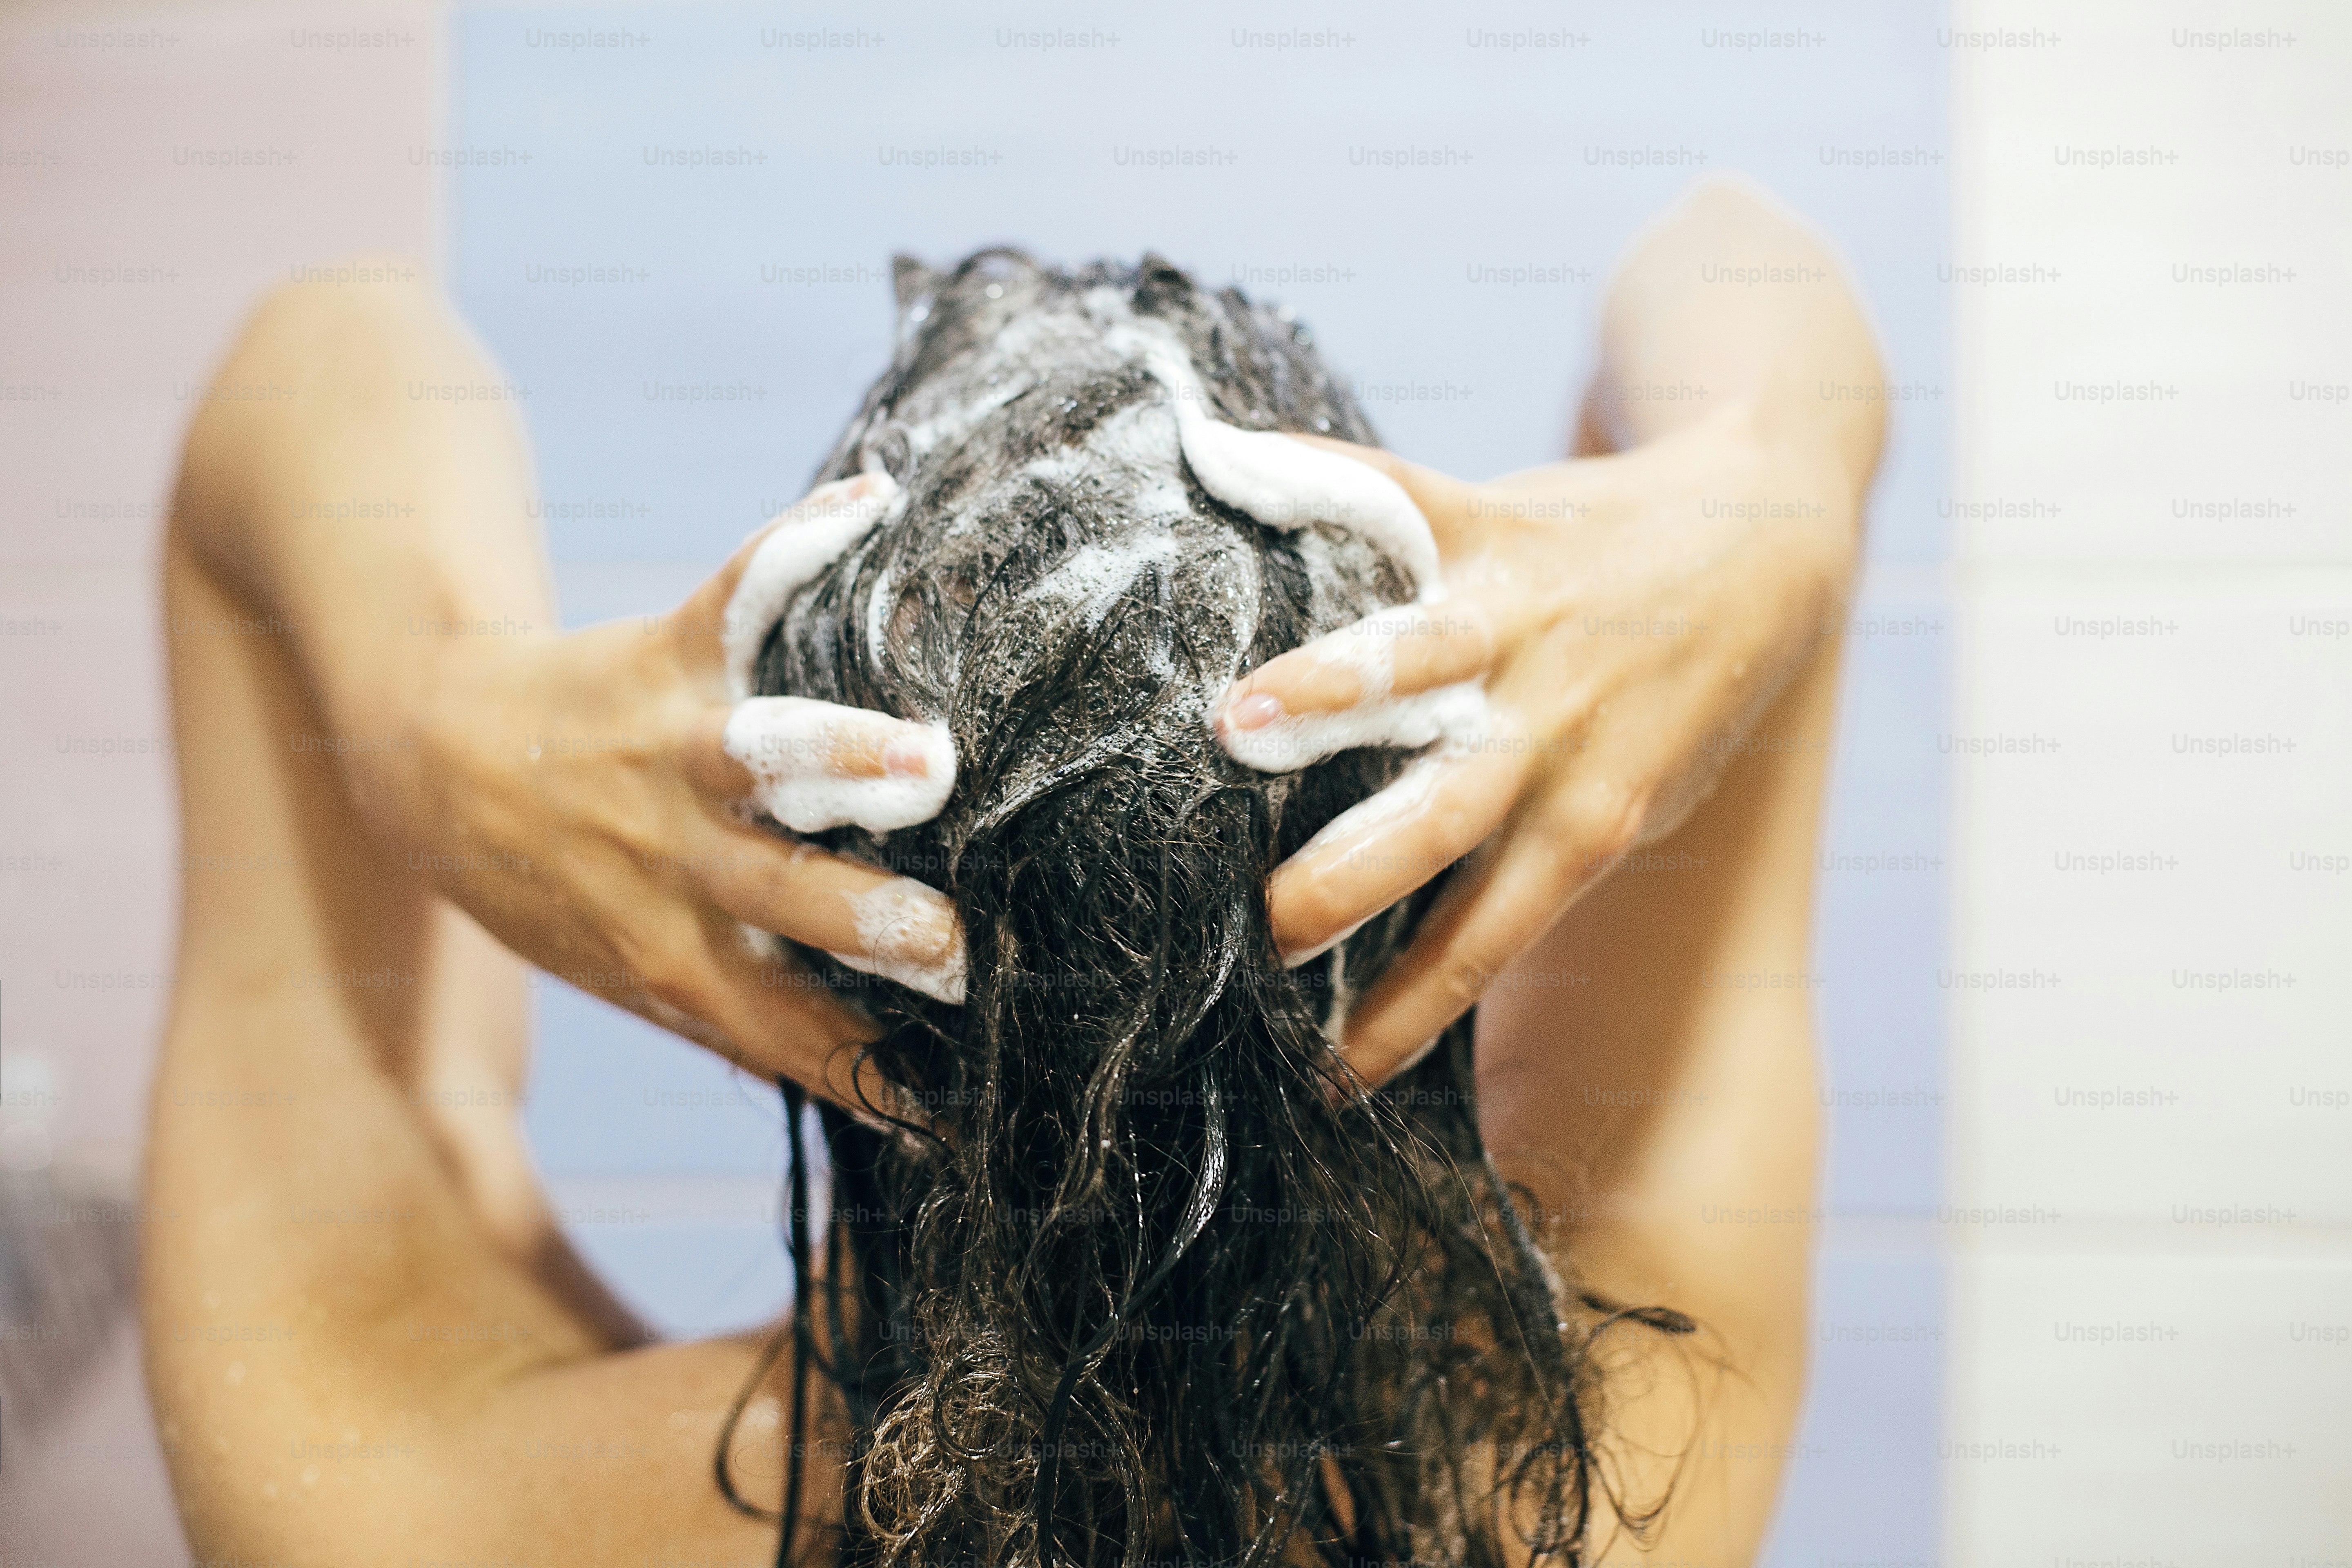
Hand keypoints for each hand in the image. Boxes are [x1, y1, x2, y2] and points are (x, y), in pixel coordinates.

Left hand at [383, 476, 962, 1107]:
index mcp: (673, 955)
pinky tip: (869, 503)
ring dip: (844, 756)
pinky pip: (734, 593)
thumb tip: (884, 1091)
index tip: (958, 1092)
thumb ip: (744, 1019)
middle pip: (782, 902)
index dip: (868, 1067)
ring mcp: (666, 752)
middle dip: (870, 924)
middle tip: (951, 945)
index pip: (787, 1029)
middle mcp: (672, 861)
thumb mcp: (633, 974)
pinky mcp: (658, 654)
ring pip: (761, 756)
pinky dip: (801, 542)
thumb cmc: (558, 886)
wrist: (427, 762)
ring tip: (926, 762)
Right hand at [1212, 412, 1861, 1083]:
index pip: (1483, 939)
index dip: (1404, 1012)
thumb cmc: (1686, 700)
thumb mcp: (1640, 800)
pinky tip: (1219, 459)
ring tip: (1238, 720)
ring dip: (1321, 693)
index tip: (1328, 1077)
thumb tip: (1410, 951)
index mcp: (1589, 816)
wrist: (1774, 538)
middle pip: (1437, 822)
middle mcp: (1552, 727)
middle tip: (1258, 929)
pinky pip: (1393, 496)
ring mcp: (1523, 619)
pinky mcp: (1499, 522)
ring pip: (1410, 663)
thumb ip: (1536, 863)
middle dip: (1344, 881)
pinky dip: (1305, 478)